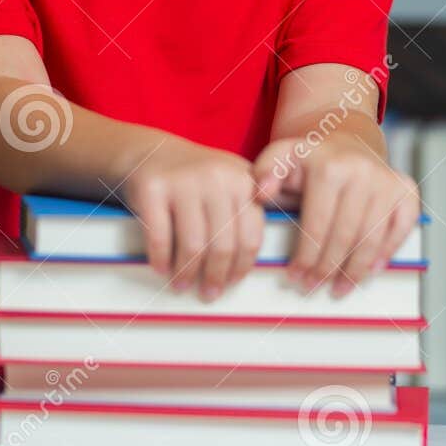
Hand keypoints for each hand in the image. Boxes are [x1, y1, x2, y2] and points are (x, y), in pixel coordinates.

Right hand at [122, 136, 265, 301]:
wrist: (152, 152)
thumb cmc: (197, 177)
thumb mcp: (233, 179)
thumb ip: (258, 202)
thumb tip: (293, 240)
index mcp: (243, 181)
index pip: (250, 237)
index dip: (241, 268)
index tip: (232, 284)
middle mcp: (217, 178)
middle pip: (222, 245)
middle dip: (215, 277)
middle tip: (208, 293)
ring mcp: (184, 181)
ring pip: (193, 245)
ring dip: (187, 273)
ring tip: (182, 285)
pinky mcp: (154, 188)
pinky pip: (161, 237)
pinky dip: (162, 259)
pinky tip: (161, 268)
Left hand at [251, 134, 419, 296]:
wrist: (346, 139)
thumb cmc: (311, 158)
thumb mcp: (281, 157)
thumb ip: (265, 172)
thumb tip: (262, 194)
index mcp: (330, 167)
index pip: (317, 225)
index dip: (305, 256)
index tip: (295, 276)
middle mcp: (363, 172)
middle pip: (345, 236)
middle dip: (326, 268)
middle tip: (313, 286)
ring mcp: (387, 181)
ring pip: (372, 238)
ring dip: (355, 271)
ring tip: (339, 288)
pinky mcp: (406, 189)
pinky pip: (402, 228)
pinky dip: (389, 251)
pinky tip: (372, 270)